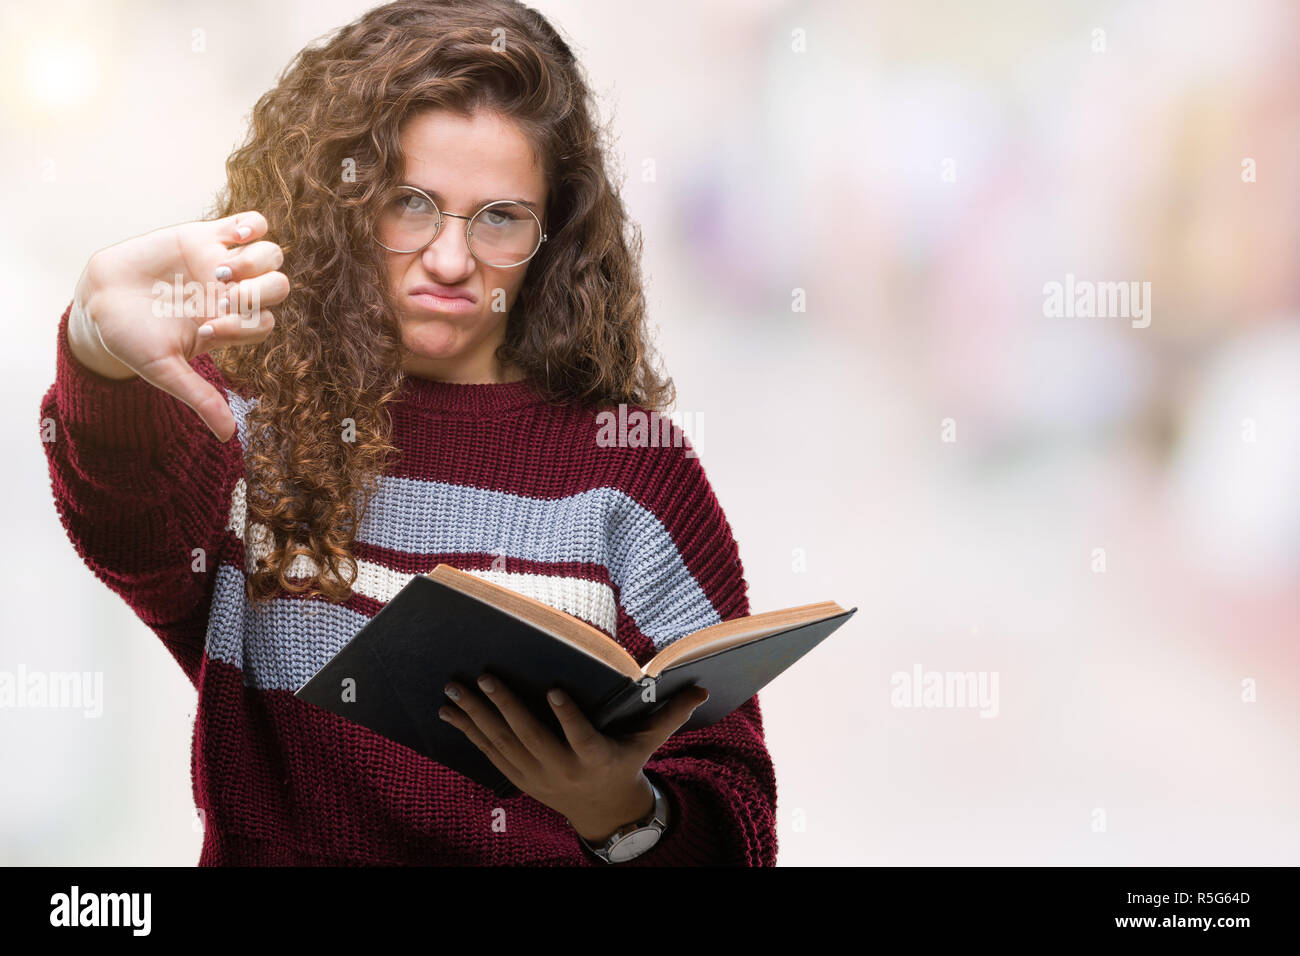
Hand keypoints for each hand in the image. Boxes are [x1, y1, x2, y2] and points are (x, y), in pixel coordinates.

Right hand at [68, 210, 289, 441]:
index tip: (203, 330)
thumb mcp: (165, 371)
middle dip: (258, 291)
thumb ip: (200, 397)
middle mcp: (234, 294)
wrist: (99, 301)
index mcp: (230, 324)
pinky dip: (253, 226)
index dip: (244, 327)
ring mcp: (222, 263)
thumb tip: (228, 437)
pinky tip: (235, 235)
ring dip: (253, 261)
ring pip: (270, 255)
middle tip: (220, 293)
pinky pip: (250, 224)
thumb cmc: (133, 340)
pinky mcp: (205, 235)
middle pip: (278, 287)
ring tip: (217, 270)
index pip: (264, 324)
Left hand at [438, 674, 708, 841]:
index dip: (567, 716)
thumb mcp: (647, 742)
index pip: (581, 736)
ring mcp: (535, 774)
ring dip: (475, 716)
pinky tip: (451, 712)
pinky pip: (488, 752)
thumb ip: (669, 715)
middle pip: (529, 737)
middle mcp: (561, 768)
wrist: (600, 810)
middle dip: (503, 706)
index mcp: (595, 757)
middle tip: (483, 676)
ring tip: (454, 689)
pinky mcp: (518, 775)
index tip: (554, 690)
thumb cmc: (624, 762)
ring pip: (501, 743)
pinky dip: (468, 732)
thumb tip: (701, 689)